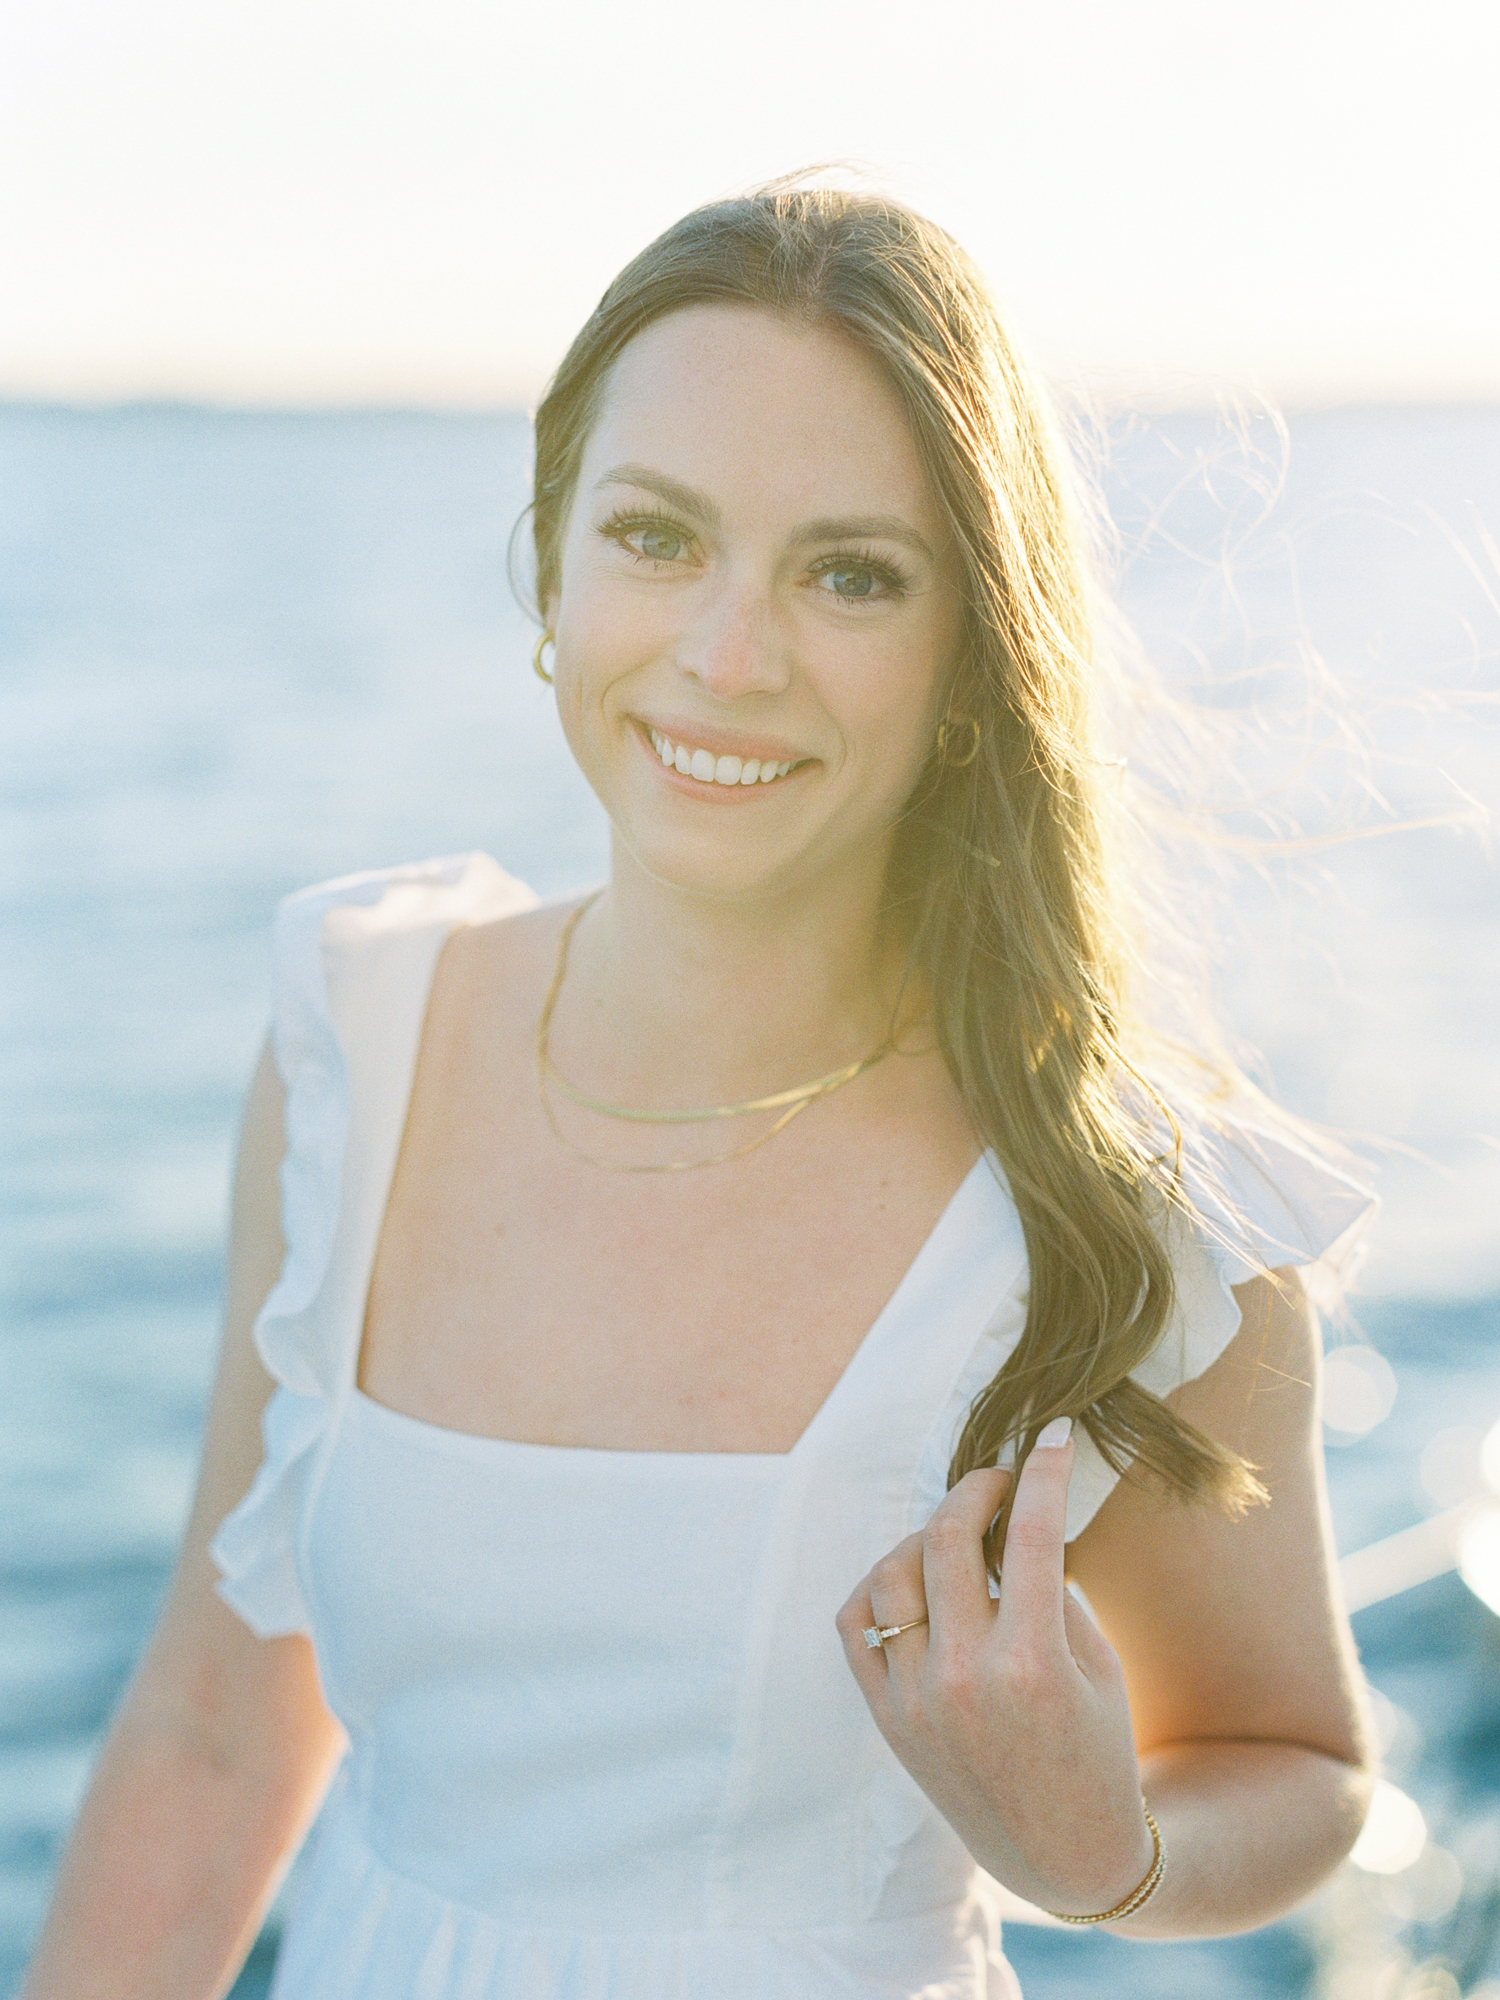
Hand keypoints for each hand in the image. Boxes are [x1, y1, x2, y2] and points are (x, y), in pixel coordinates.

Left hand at [835, 1420, 1154, 1915]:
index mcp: (1032, 1664)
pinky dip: (880, 1585)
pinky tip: (915, 1579)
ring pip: (893, 1570)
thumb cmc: (1097, 1754)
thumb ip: (1053, 1591)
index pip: (1032, 1535)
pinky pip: (857, 1622)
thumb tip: (1015, 1518)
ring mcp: (916, 1699)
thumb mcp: (1098, 1668)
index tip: (1052, 1437)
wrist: (1063, 1856)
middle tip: (999, 1481)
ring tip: (959, 1539)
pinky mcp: (887, 1718)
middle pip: (948, 1536)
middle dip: (976, 1489)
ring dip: (927, 1535)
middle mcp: (964, 1677)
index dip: (1044, 1472)